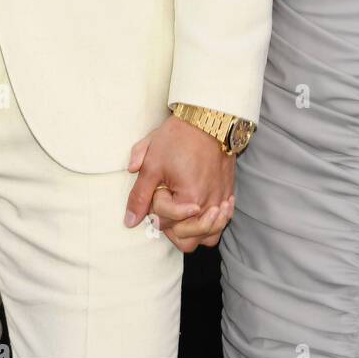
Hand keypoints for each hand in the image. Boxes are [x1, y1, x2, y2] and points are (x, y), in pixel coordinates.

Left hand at [124, 115, 236, 251]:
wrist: (209, 117)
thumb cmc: (179, 138)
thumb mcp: (152, 164)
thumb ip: (139, 196)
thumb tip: (130, 221)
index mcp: (189, 199)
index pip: (165, 222)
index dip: (155, 205)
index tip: (158, 184)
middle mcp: (208, 205)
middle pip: (187, 240)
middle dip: (173, 228)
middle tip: (168, 204)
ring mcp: (221, 200)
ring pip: (208, 236)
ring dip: (195, 231)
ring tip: (185, 215)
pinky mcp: (228, 192)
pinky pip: (222, 221)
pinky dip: (212, 222)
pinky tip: (203, 209)